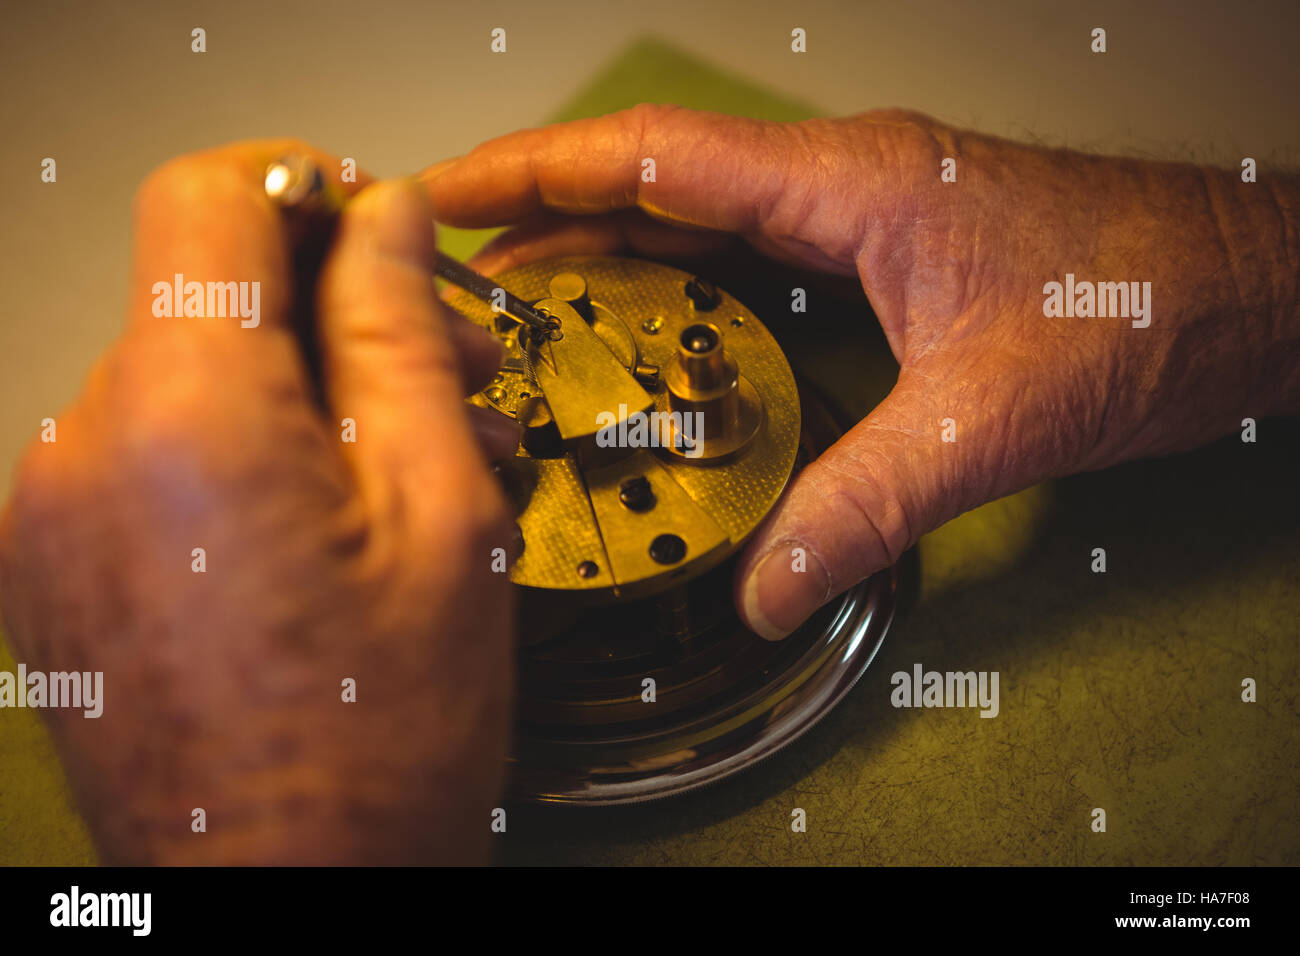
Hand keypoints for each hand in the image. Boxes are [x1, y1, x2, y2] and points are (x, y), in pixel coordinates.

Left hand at [0, 140, 520, 863]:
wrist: (295, 894)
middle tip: (457, 366)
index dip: (308, 187)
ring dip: (305, 393)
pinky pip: (152, 454)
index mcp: (187, 418)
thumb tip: (389, 219)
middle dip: (338, 311)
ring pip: (187, 378)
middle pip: (206, 294)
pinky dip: (246, 455)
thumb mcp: (443, 510)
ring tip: (414, 464)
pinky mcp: (56, 565)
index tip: (383, 227)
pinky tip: (339, 516)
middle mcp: (83, 449)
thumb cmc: (384, 738)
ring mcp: (53, 513)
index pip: (210, 200)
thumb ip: (403, 335)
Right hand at [420, 105, 1298, 637]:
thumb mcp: (991, 416)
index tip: (442, 194)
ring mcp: (859, 214)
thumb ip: (869, 502)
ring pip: (695, 220)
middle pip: (653, 184)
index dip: (533, 170)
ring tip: (517, 313)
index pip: (653, 157)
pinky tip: (642, 340)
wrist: (1252, 289)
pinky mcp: (880, 255)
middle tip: (452, 280)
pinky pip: (746, 260)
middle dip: (542, 221)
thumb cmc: (1150, 304)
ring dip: (603, 257)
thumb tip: (767, 586)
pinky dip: (675, 292)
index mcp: (851, 182)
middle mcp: (843, 182)